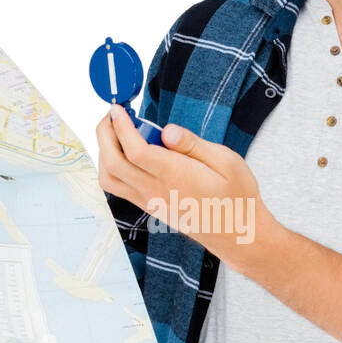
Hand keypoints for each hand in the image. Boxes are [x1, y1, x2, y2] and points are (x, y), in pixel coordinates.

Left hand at [96, 105, 272, 268]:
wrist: (236, 233)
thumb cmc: (236, 196)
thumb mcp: (226, 162)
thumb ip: (194, 145)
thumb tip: (168, 130)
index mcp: (175, 176)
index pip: (135, 150)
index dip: (121, 126)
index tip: (119, 109)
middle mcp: (156, 191)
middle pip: (113, 164)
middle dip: (104, 135)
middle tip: (112, 115)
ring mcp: (150, 202)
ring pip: (110, 179)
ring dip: (105, 152)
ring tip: (116, 131)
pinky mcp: (149, 207)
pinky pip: (119, 188)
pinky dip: (112, 166)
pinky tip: (126, 151)